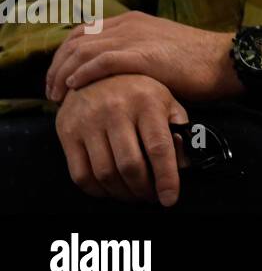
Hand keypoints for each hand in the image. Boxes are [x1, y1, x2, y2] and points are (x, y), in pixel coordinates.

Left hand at [46, 11, 241, 102]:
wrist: (224, 60)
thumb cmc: (196, 62)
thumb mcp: (158, 49)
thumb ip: (135, 54)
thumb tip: (113, 76)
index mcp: (132, 20)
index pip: (82, 32)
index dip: (64, 55)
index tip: (58, 79)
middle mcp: (129, 24)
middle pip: (75, 40)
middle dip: (56, 66)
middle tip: (50, 91)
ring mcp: (135, 37)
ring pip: (82, 51)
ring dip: (63, 74)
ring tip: (57, 96)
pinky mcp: (143, 55)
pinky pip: (100, 62)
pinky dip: (82, 74)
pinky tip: (75, 88)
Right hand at [54, 73, 187, 205]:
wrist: (95, 71)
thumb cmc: (138, 89)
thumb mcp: (164, 99)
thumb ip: (177, 128)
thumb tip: (183, 164)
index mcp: (147, 102)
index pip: (159, 147)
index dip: (166, 178)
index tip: (169, 199)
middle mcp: (117, 110)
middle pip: (130, 165)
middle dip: (143, 190)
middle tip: (150, 197)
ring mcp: (89, 122)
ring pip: (105, 173)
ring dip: (122, 193)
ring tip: (133, 194)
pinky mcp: (68, 133)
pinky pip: (80, 174)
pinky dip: (97, 191)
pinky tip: (110, 189)